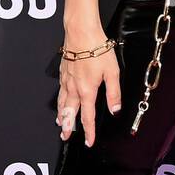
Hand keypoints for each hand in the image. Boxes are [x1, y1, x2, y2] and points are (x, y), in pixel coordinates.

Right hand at [57, 26, 122, 146]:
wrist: (80, 32)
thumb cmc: (97, 48)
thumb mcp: (112, 72)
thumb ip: (114, 93)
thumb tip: (115, 110)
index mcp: (87, 90)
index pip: (88, 117)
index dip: (89, 131)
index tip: (89, 142)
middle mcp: (74, 87)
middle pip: (70, 112)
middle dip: (68, 127)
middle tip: (65, 137)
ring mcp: (66, 79)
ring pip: (62, 102)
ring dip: (62, 115)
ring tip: (61, 124)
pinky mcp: (63, 71)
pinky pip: (60, 90)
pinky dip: (59, 100)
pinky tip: (60, 101)